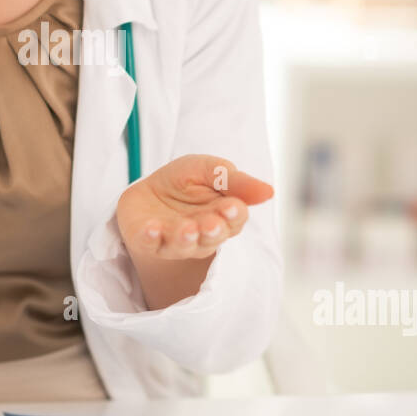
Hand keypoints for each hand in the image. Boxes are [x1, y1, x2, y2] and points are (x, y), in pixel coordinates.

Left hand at [117, 153, 273, 261]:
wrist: (147, 189)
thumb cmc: (185, 181)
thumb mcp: (210, 170)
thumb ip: (236, 181)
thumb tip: (269, 192)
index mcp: (221, 216)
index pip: (234, 219)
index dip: (233, 215)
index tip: (232, 207)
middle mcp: (201, 234)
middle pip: (211, 237)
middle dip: (212, 230)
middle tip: (211, 223)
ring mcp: (174, 241)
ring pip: (183, 245)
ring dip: (185, 238)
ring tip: (187, 228)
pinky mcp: (147, 241)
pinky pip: (149, 244)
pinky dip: (150, 238)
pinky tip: (152, 229)